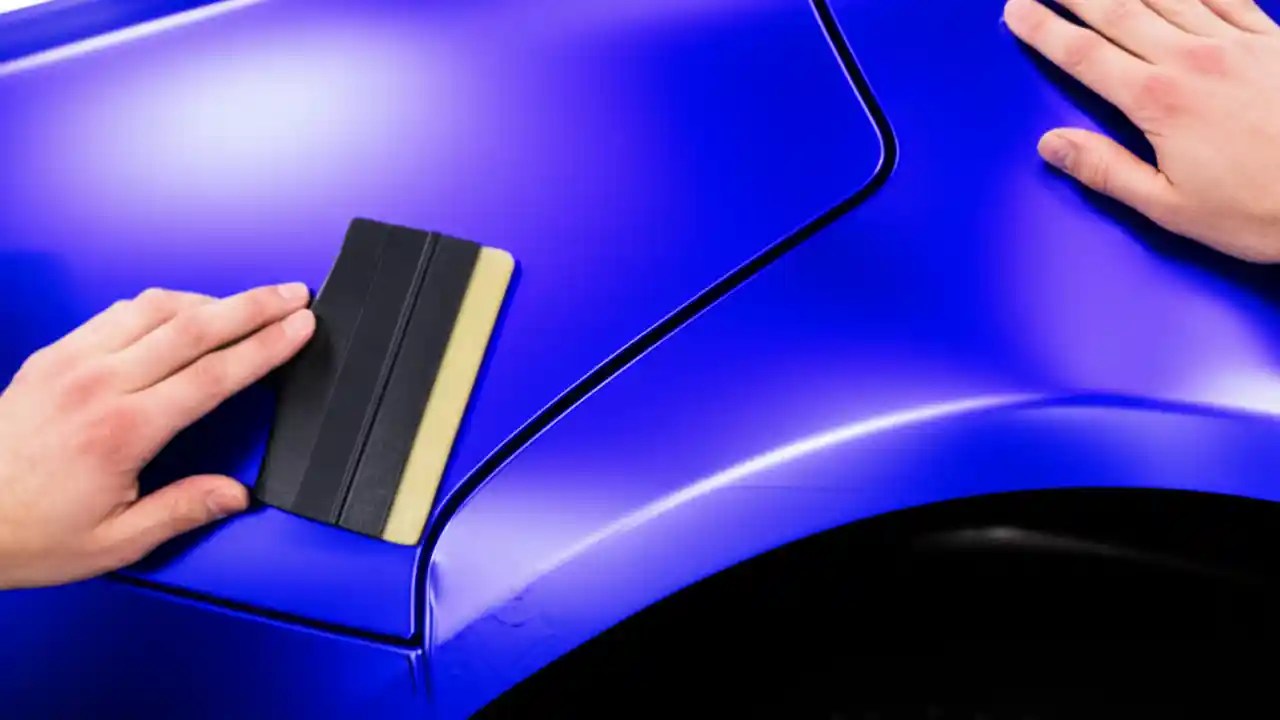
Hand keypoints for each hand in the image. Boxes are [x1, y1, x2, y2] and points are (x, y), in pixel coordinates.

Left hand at [0, 284, 314, 589]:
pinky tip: (182, 311)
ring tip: (247, 301)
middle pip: (194, 326)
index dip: (266, 346)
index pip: (215, 373)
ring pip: (156, 308)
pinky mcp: (53, 356)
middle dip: (253, 306)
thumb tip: (235, 495)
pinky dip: (161, 305)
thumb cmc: (25, 531)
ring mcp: (72, 363)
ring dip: (210, 298)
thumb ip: (182, 511)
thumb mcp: (115, 541)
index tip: (300, 327)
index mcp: (124, 430)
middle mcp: (99, 384)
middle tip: (292, 293)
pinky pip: (117, 312)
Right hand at [1005, 0, 1279, 261]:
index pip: (1085, 56)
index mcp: (1159, 103)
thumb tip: (1053, 145)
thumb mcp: (1169, 206)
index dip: (1045, 31)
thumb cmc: (1261, 208)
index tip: (1018, 12)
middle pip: (1119, 12)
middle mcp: (1193, 61)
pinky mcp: (1272, 40)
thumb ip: (1106, 170)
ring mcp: (1236, 44)